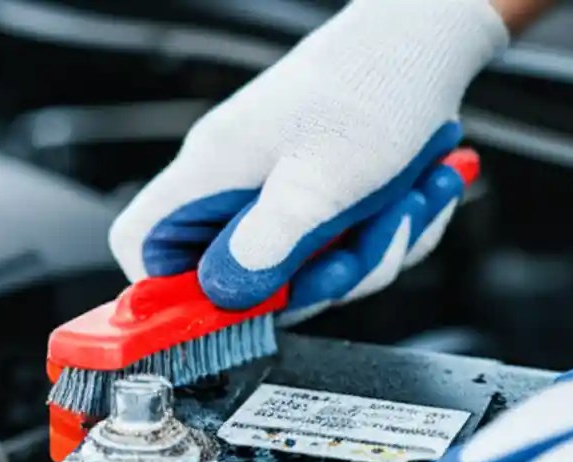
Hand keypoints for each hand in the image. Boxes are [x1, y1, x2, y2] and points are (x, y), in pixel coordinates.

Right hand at [108, 0, 506, 322]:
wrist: (429, 43)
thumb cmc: (372, 89)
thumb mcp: (321, 182)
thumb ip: (267, 246)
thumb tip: (225, 295)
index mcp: (212, 173)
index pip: (143, 245)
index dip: (171, 291)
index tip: (233, 308)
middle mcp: (236, 180)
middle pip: (244, 275)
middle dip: (316, 278)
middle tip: (355, 254)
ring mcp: (279, 185)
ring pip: (308, 265)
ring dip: (370, 250)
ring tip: (404, 204)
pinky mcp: (322, 187)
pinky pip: (346, 243)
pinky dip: (388, 228)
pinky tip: (416, 194)